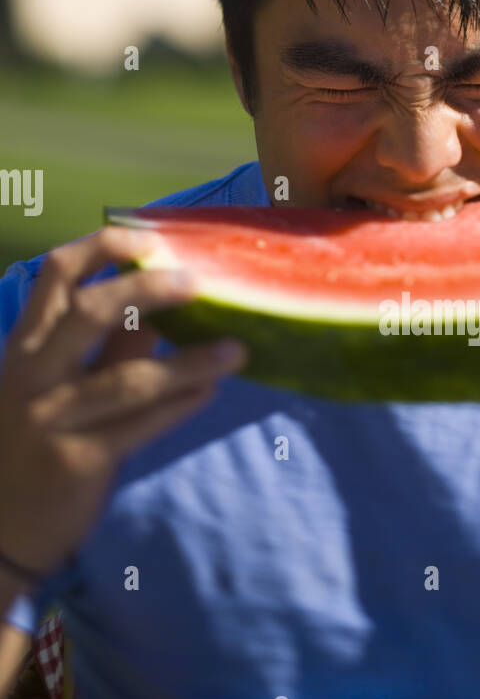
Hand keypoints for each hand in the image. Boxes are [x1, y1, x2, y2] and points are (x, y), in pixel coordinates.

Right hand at [0, 228, 246, 577]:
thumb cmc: (30, 446)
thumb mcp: (52, 387)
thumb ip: (101, 350)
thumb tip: (157, 313)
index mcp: (25, 346)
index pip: (56, 276)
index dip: (102, 248)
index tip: (148, 237)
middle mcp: (34, 375)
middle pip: (91, 312)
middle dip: (147, 290)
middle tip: (197, 283)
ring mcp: (54, 418)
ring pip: (129, 377)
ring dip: (189, 360)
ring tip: (236, 350)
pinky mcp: (80, 461)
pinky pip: (141, 425)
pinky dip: (180, 404)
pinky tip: (209, 389)